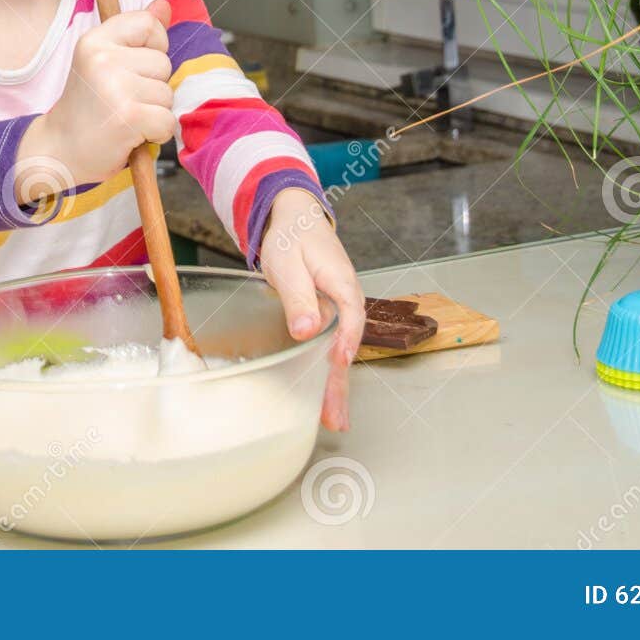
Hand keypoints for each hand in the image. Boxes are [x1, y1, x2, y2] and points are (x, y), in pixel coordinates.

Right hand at [20, 0, 175, 191]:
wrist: (58, 151)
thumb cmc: (86, 108)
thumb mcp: (103, 62)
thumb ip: (136, 34)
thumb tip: (165, 5)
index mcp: (95, 40)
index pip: (148, 23)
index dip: (153, 46)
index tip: (134, 67)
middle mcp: (103, 59)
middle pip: (163, 62)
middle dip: (152, 86)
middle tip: (122, 100)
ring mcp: (116, 88)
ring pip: (167, 93)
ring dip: (154, 111)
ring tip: (125, 117)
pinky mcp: (129, 117)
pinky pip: (168, 121)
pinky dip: (157, 133)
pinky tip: (132, 134)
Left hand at [258, 187, 364, 430]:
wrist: (295, 220)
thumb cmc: (292, 237)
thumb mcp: (289, 263)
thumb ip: (298, 297)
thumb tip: (307, 330)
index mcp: (342, 283)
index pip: (351, 316)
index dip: (345, 342)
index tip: (339, 365)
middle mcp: (347, 301)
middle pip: (347, 345)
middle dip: (340, 382)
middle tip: (336, 417)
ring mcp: (339, 311)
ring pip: (339, 352)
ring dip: (335, 385)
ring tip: (334, 419)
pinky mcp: (328, 318)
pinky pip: (329, 348)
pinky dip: (326, 373)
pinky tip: (323, 397)